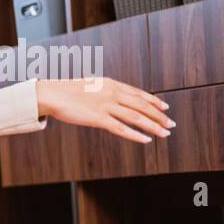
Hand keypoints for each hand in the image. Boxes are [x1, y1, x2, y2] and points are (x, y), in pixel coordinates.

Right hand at [35, 77, 172, 142]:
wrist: (53, 94)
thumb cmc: (66, 91)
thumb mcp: (90, 87)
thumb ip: (103, 92)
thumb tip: (111, 98)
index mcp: (112, 84)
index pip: (139, 94)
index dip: (154, 101)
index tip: (165, 108)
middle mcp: (113, 94)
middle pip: (142, 106)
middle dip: (159, 116)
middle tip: (171, 124)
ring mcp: (106, 106)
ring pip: (136, 117)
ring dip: (153, 126)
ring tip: (165, 133)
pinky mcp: (98, 118)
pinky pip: (121, 128)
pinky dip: (136, 135)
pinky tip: (146, 139)